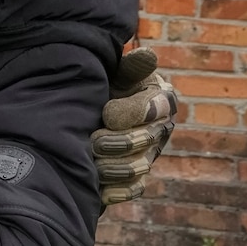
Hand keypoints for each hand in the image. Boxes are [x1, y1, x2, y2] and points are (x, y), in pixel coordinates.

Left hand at [91, 46, 176, 204]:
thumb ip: (130, 67)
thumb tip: (147, 56)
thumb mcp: (116, 73)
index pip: (155, 110)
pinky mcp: (136, 178)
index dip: (131, 113)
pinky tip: (97, 185)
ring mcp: (148, 156)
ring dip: (111, 166)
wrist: (86, 111)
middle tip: (93, 139)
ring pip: (137, 168)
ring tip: (90, 158)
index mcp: (160, 99)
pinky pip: (133, 189)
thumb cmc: (105, 87)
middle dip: (117, 142)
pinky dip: (115, 189)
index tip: (106, 113)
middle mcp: (159, 129)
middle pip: (145, 142)